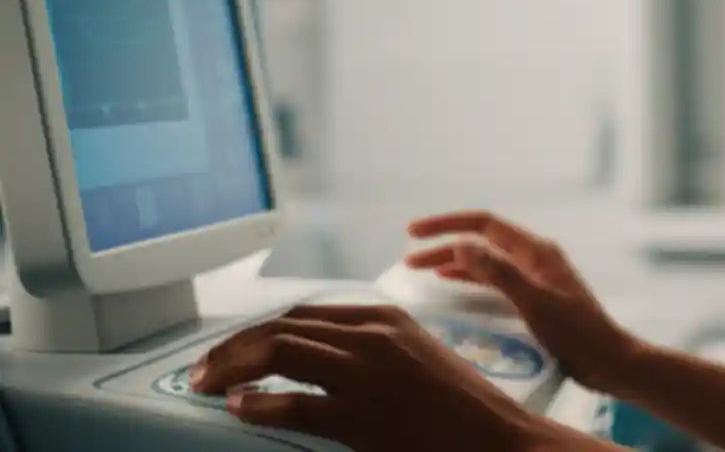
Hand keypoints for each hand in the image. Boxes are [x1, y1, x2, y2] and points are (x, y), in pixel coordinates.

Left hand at [190, 304, 556, 451]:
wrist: (497, 436)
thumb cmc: (461, 405)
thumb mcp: (417, 356)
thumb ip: (373, 349)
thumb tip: (321, 359)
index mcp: (385, 317)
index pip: (304, 312)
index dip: (259, 328)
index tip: (235, 346)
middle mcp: (371, 335)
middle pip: (282, 326)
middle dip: (233, 345)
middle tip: (202, 366)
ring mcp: (364, 373)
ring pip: (278, 351)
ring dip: (230, 365)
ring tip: (204, 382)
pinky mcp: (360, 415)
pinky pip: (293, 403)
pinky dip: (257, 403)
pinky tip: (237, 408)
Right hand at [406, 210, 642, 393]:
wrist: (608, 361)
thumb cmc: (577, 334)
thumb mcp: (534, 303)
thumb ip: (500, 272)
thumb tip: (463, 244)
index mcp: (536, 250)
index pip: (484, 224)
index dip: (448, 224)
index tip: (414, 232)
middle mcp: (534, 257)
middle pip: (481, 242)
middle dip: (444, 246)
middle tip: (408, 260)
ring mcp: (534, 276)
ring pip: (485, 262)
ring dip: (453, 263)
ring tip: (420, 272)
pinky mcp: (533, 297)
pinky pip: (493, 281)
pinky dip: (469, 280)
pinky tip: (450, 286)